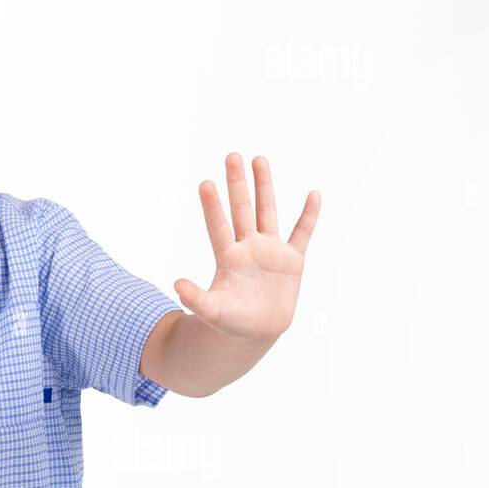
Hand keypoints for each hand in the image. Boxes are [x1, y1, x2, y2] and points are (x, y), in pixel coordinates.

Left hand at [173, 154, 319, 341]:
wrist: (256, 331)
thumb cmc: (230, 321)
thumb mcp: (212, 311)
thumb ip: (195, 298)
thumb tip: (176, 285)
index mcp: (227, 258)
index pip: (217, 226)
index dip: (212, 207)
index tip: (205, 183)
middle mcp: (247, 247)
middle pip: (241, 209)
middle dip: (237, 184)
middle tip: (232, 156)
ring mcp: (270, 251)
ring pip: (267, 212)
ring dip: (264, 187)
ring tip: (259, 159)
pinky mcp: (292, 261)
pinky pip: (302, 233)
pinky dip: (308, 216)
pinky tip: (313, 195)